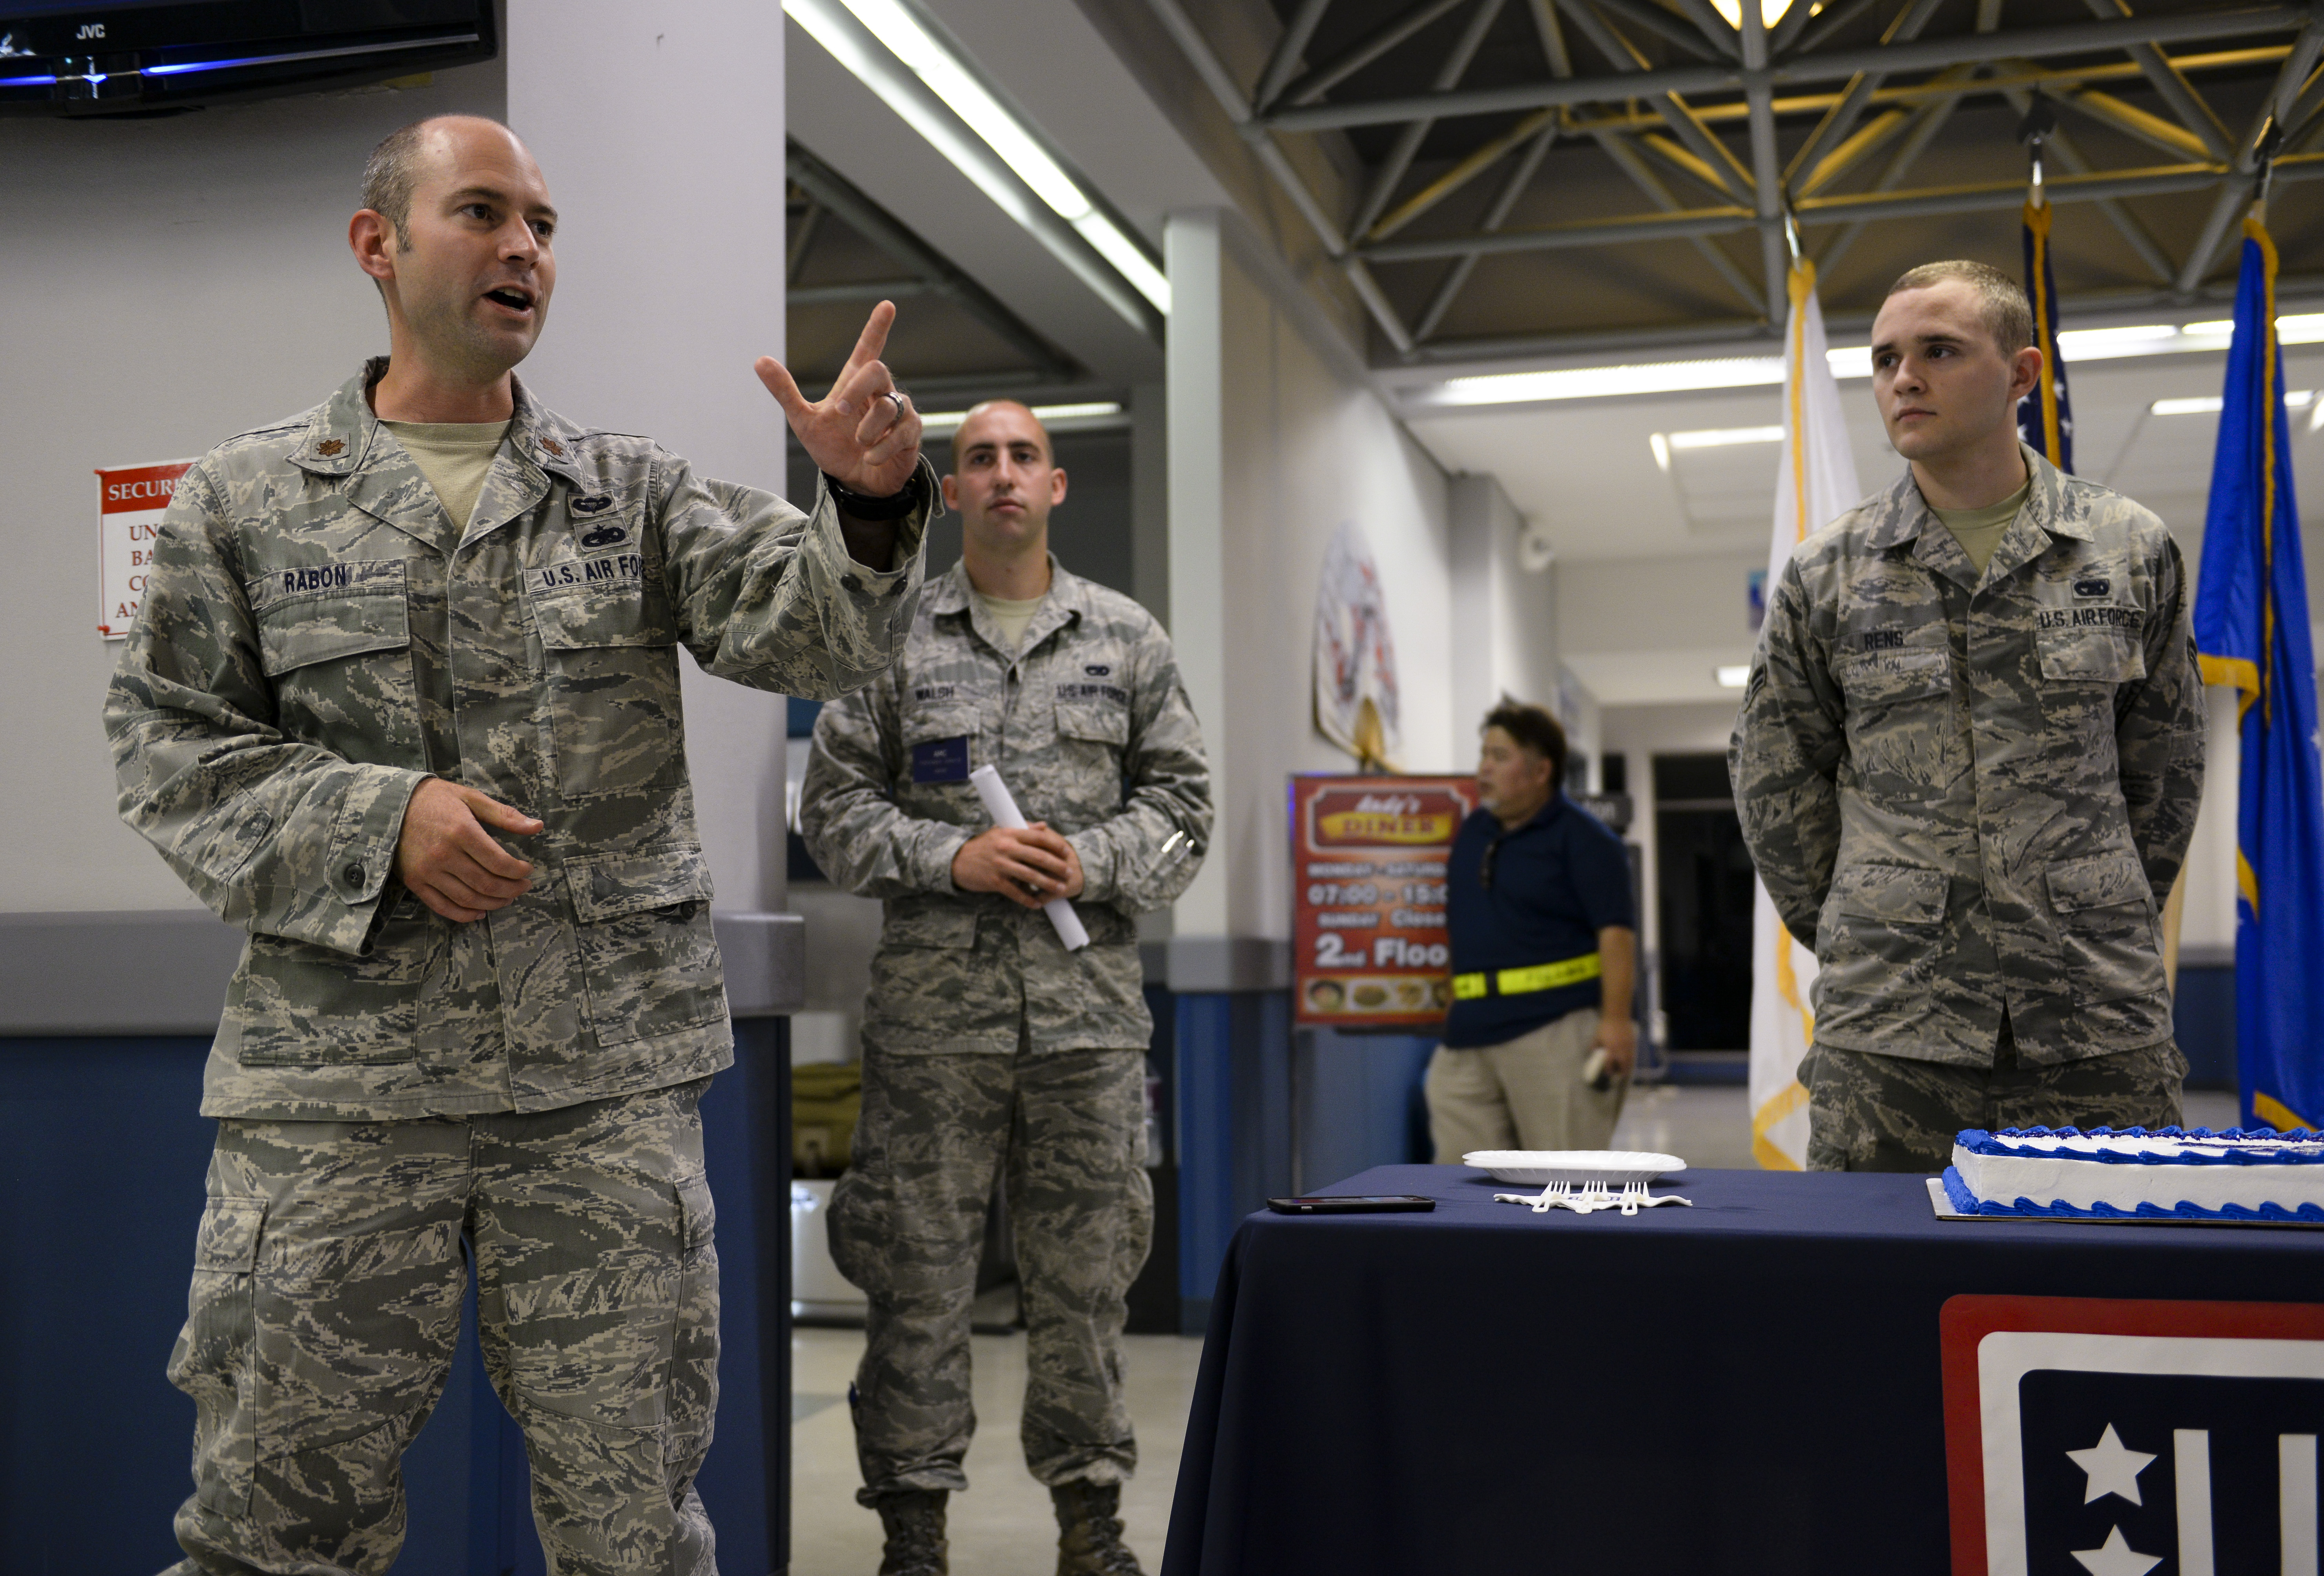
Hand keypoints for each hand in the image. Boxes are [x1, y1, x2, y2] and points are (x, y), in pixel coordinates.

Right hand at [395, 778, 541, 922]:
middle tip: (523, 887)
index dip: (519, 871)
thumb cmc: (435, 799)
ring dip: (493, 904)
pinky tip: (480, 912)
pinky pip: (442, 906)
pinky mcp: (415, 882)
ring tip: (507, 898)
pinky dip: (464, 915)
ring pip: (468, 899)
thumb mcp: (471, 798)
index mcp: (462, 831)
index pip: (499, 862)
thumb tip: (537, 826)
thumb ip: (504, 815)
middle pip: (486, 885)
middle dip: (511, 890)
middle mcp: (444, 854)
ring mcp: (428, 871)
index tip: (528, 871)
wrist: (391, 805)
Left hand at [753, 301, 922, 498]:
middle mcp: (881, 393)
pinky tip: (870, 457)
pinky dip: (880, 449)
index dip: (877, 328)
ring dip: (867, 430)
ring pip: (889, 406)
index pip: (868, 349)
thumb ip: (785, 391)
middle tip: (840, 413)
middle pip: (878, 371)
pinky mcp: (912, 434)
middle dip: (857, 392)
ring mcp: (900, 412)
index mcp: (855, 384)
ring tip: (859, 444)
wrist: (854, 482)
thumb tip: (759, 361)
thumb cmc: (833, 447)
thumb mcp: (804, 420)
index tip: (887, 306)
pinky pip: (902, 434)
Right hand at [951, 823, 1083, 907]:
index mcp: (1010, 833)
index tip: (1067, 852)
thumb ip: (1024, 829)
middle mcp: (1007, 847)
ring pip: (1030, 876)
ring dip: (1048, 884)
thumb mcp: (1001, 832)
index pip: (1039, 838)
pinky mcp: (995, 881)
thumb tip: (1044, 825)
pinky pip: (1016, 892)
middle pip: (1039, 857)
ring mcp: (1001, 865)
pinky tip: (1038, 904)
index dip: (1056, 845)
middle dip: (1057, 866)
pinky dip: (1028, 899)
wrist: (957, 860)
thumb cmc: (982, 846)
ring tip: (1060, 889)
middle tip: (1070, 872)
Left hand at [1593, 1013, 1638, 1081]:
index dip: (1609, 1070)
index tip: (1608, 1073)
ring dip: (1628, 1067)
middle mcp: (1620, 1050)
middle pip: (1623, 1065)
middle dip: (1621, 1071)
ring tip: (1624, 1070)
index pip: (1610, 1063)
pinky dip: (1631, 1059)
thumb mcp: (1597, 1036)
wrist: (1617, 1016)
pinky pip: (1633, 1054)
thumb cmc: (1605, 1026)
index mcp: (1610, 1049)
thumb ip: (1594, 1046)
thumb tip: (1592, 1053)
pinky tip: (1628, 1061)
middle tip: (1618, 1074)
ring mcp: (1628, 1046)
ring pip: (1630, 1061)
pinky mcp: (1633, 1043)